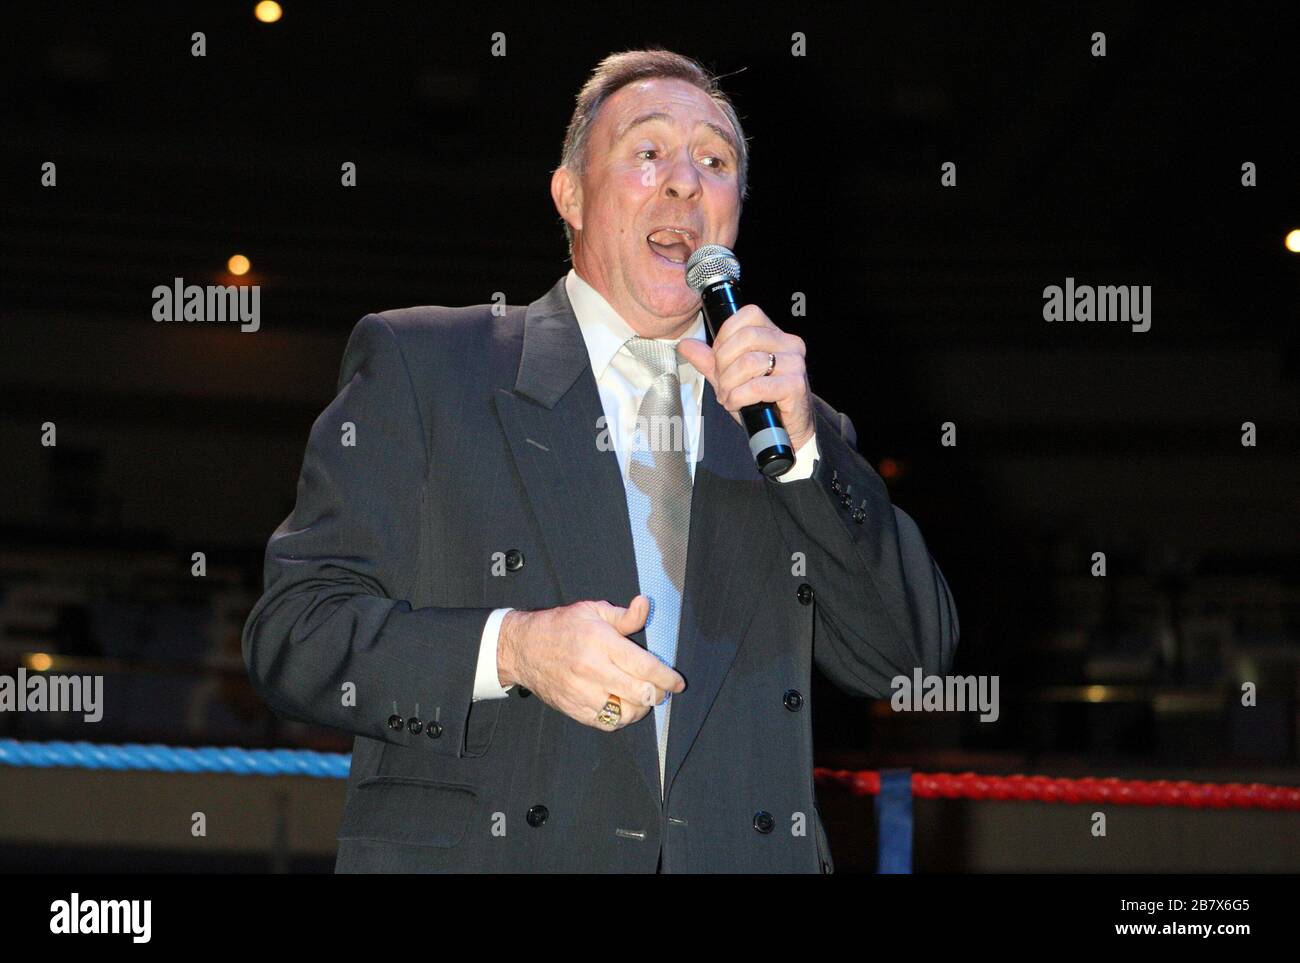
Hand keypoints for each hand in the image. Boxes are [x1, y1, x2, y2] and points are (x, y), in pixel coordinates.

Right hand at [497, 595, 684, 730]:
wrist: (522, 648)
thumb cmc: (560, 627)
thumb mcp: (592, 611)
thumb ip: (624, 615)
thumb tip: (645, 605)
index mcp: (601, 643)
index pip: (644, 666)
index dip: (667, 677)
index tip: (677, 683)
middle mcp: (593, 670)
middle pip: (639, 693)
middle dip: (658, 694)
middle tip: (661, 690)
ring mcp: (582, 693)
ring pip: (625, 712)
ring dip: (640, 708)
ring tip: (642, 698)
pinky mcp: (574, 708)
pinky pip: (606, 723)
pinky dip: (620, 719)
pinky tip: (622, 707)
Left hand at [676, 305, 814, 451]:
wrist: (787, 428)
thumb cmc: (762, 399)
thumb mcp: (731, 376)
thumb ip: (710, 359)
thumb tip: (685, 343)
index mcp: (776, 334)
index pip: (748, 314)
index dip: (726, 335)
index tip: (719, 359)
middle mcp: (790, 344)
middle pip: (746, 337)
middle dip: (723, 363)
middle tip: (721, 383)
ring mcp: (795, 364)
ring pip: (749, 362)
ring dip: (729, 384)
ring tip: (728, 397)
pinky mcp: (796, 386)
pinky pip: (757, 386)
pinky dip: (739, 397)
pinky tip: (737, 404)